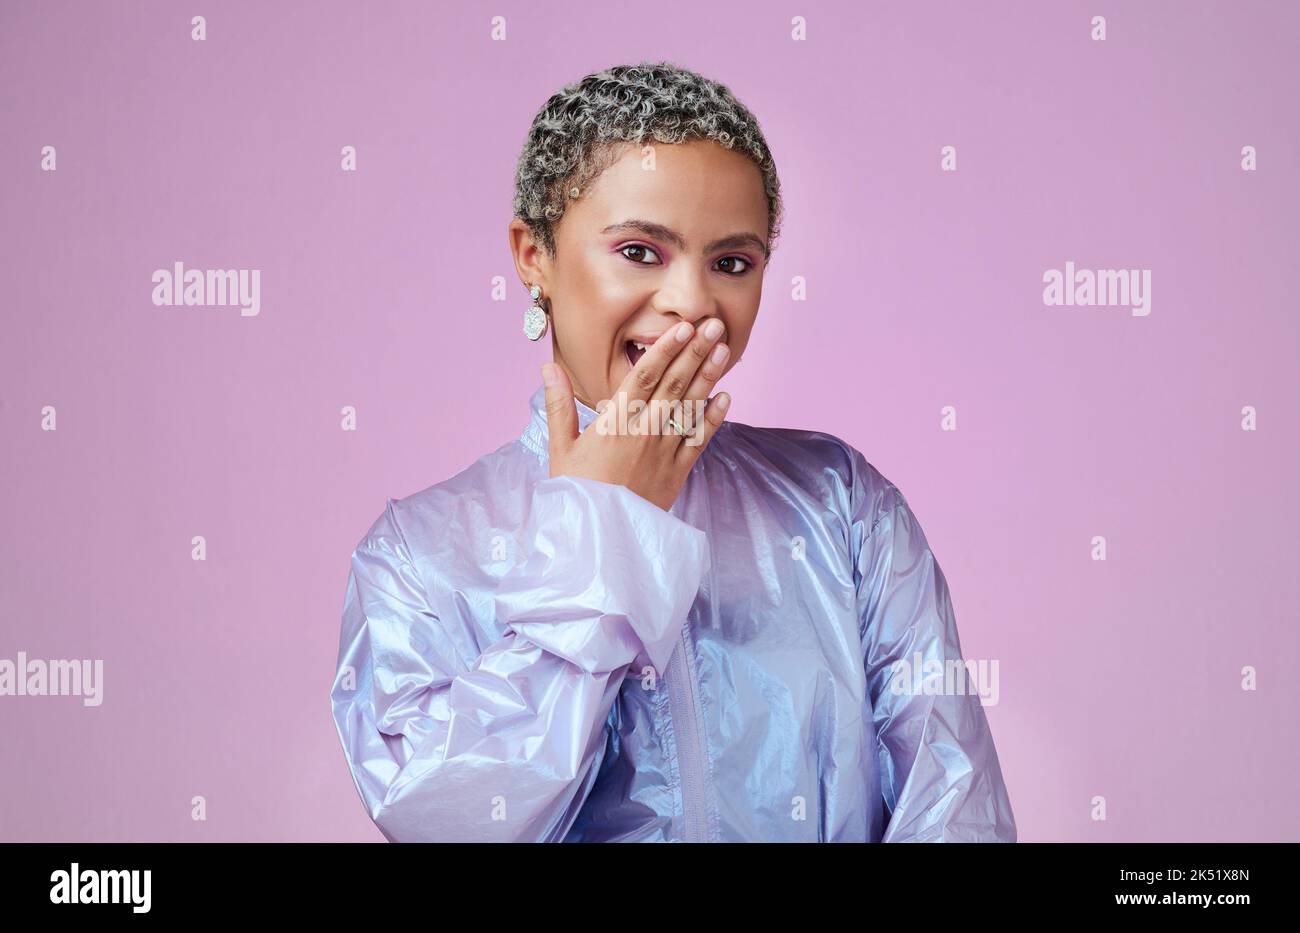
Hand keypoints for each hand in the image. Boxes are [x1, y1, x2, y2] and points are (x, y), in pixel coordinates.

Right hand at [541, 319, 731, 511]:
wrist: (596, 539)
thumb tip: (548, 366)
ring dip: (708, 377)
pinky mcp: (677, 475)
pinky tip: (725, 398)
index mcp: (615, 423)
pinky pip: (699, 442)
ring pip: (690, 408)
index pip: (645, 377)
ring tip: (723, 350)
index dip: (666, 350)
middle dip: (695, 353)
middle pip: (674, 385)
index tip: (683, 328)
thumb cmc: (574, 492)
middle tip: (713, 325)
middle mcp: (644, 433)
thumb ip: (558, 404)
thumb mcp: (559, 448)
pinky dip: (713, 419)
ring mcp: (664, 453)